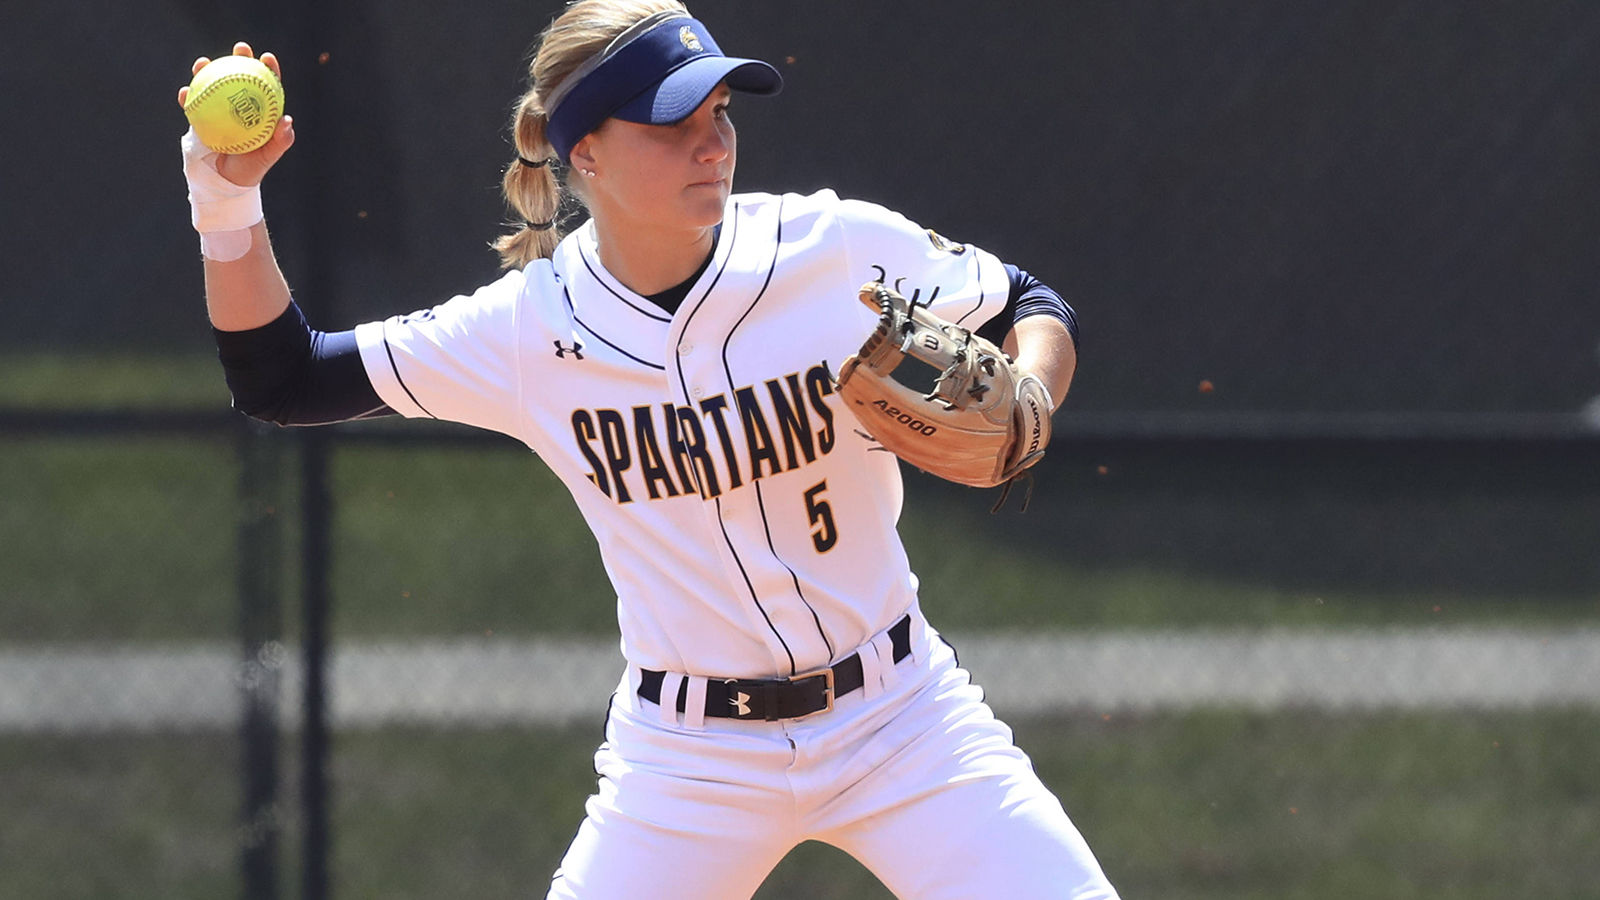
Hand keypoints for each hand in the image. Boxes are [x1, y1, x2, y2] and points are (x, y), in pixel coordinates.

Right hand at [178, 42, 294, 187]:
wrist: (225, 182)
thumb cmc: (251, 169)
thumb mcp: (268, 157)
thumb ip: (280, 140)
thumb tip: (286, 120)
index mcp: (258, 111)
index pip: (266, 86)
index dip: (268, 69)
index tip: (267, 58)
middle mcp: (238, 106)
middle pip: (240, 76)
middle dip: (241, 58)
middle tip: (240, 49)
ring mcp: (218, 109)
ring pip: (212, 84)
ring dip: (207, 70)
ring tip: (203, 63)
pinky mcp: (200, 117)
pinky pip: (192, 105)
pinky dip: (188, 98)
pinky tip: (185, 93)